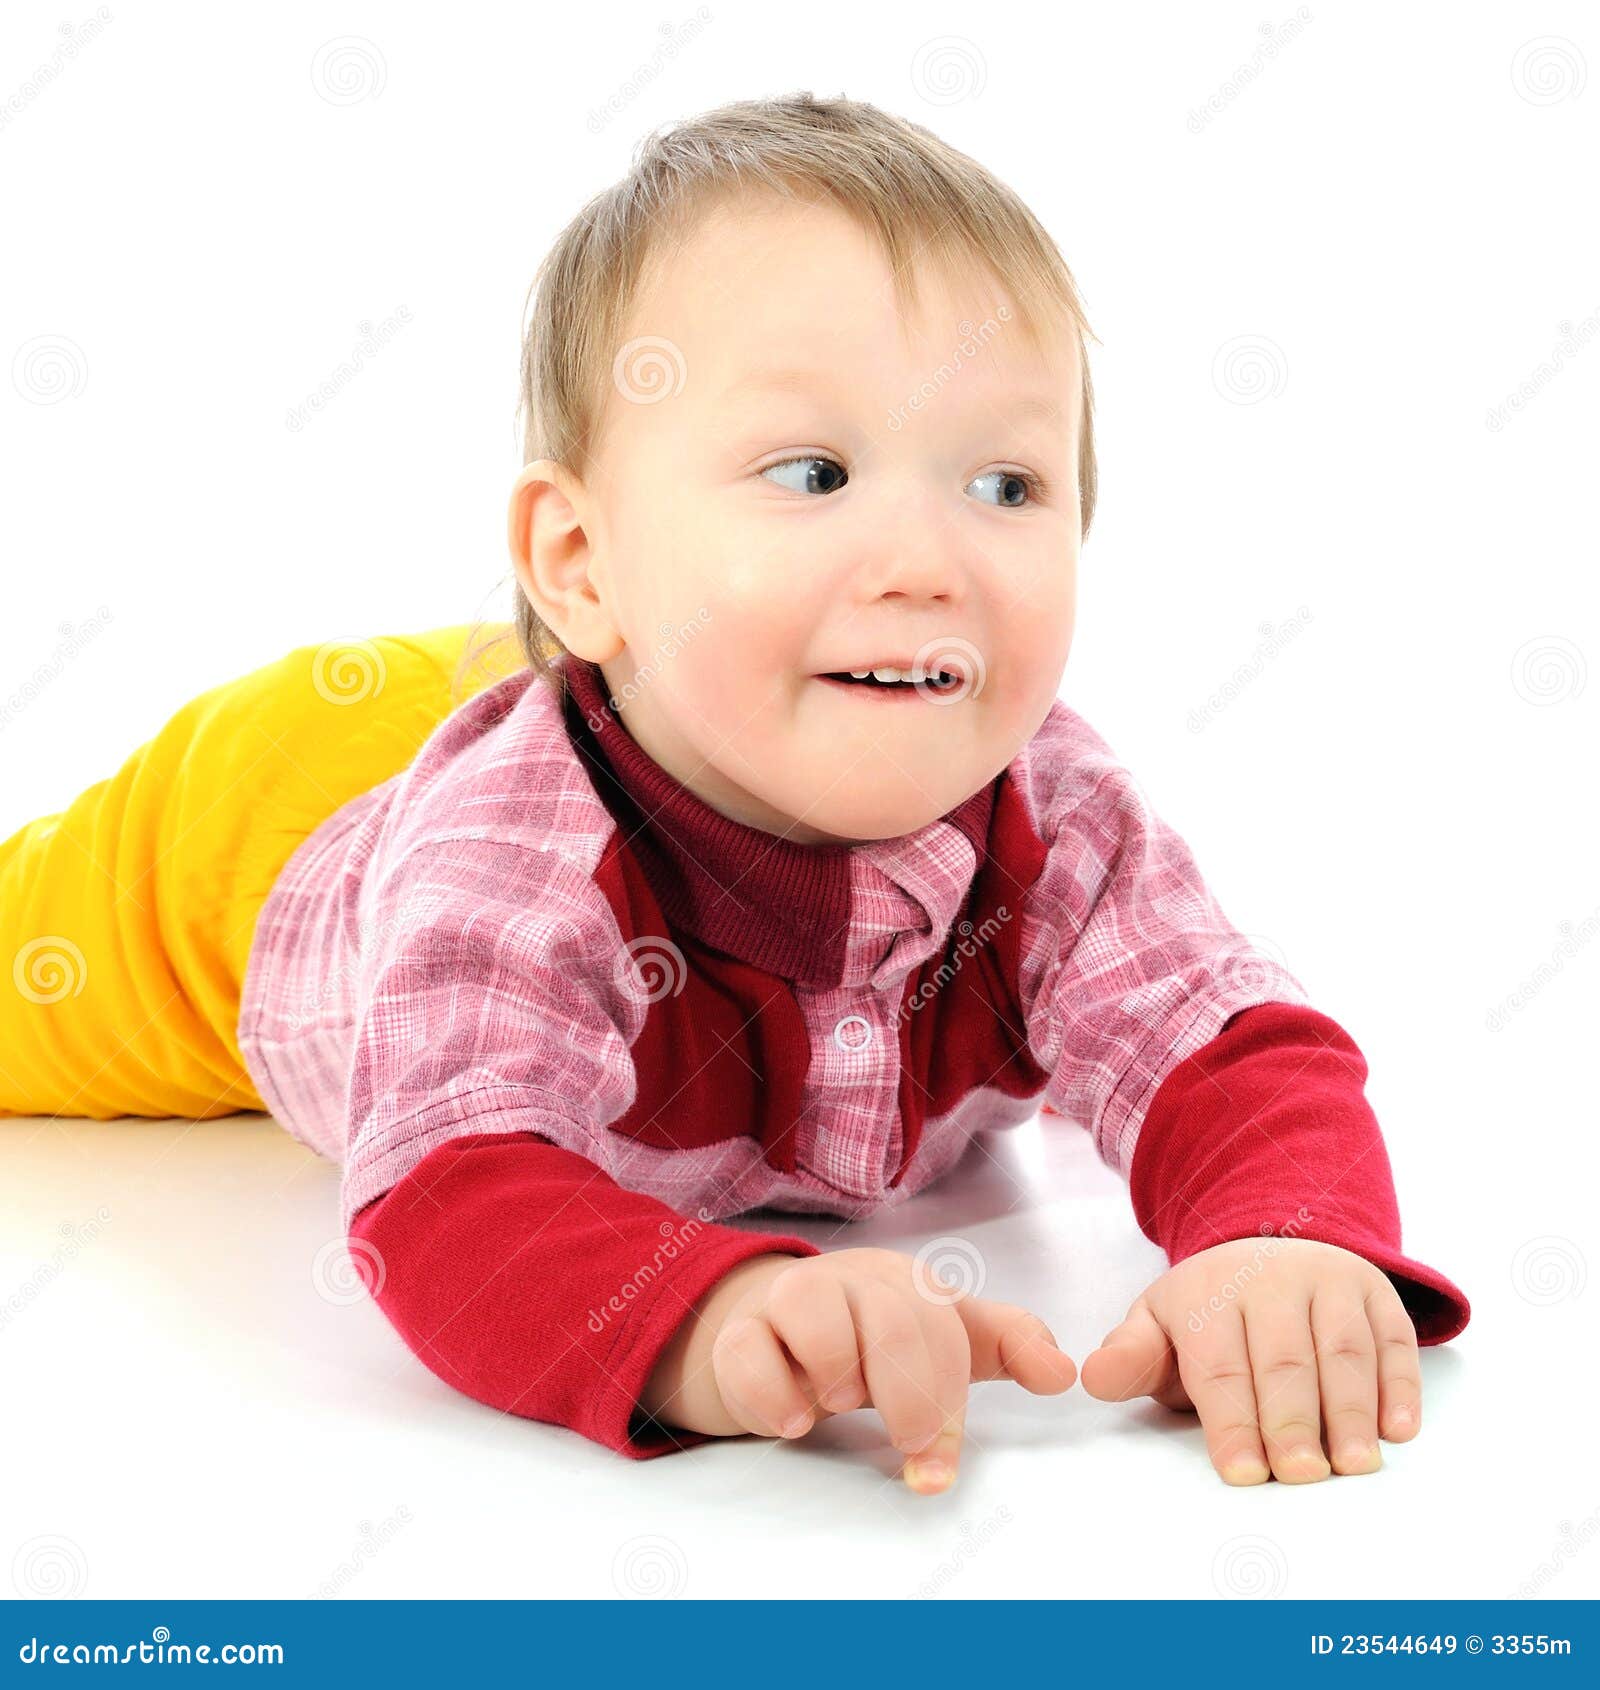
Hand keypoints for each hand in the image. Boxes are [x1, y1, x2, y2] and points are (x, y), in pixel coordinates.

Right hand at [638, 1247, 1075, 1493]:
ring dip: (833, 1368)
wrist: (774, 1325)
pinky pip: (747, 1350)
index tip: (936, 1457)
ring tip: (837, 1405)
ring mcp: (790, 1300)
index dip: (947, 1395)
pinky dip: (771, 1391)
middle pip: (890, 1318)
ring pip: (811, 1308)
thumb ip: (1009, 1348)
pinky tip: (792, 1420)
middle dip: (906, 1391)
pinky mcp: (739, 1332)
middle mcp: (852, 1282)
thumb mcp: (948, 1339)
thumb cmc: (874, 1338)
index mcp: (910, 1285)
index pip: (946, 1330)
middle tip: (907, 1440)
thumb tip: (1065, 1373)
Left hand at [1078, 1236, 1420, 1484]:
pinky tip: (1396, 1429)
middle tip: (1299, 1475)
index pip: (1220, 1364)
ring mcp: (1329, 1282)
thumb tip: (1091, 1378)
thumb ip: (1131, 1357)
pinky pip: (1393, 1338)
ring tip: (1352, 1464)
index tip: (1241, 1472)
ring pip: (1343, 1348)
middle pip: (1285, 1358)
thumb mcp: (1160, 1323)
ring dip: (1351, 1410)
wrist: (1266, 1242)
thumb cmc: (1208, 1309)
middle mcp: (1272, 1279)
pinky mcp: (1375, 1292)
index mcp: (1210, 1292)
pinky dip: (1399, 1385)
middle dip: (1291, 1420)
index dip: (1231, 1420)